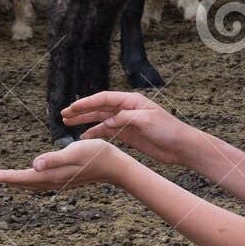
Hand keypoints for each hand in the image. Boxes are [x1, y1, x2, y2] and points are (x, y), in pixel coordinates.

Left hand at [0, 139, 127, 191]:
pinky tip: (23, 178)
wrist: (116, 167)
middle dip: (1, 180)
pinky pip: (36, 182)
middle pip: (20, 183)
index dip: (0, 177)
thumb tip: (33, 166)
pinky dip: (24, 180)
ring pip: (28, 184)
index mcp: (52, 175)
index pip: (20, 177)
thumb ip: (53, 159)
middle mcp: (52, 182)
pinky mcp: (61, 179)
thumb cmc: (97, 155)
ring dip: (11, 181)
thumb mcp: (75, 151)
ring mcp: (57, 182)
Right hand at [62, 90, 194, 165]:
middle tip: (64, 115)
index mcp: (131, 101)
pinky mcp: (128, 134)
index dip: (87, 103)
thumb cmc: (169, 130)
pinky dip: (95, 134)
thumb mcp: (147, 121)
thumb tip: (106, 122)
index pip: (104, 99)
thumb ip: (126, 119)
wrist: (181, 146)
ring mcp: (126, 122)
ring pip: (100, 119)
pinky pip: (107, 132)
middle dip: (81, 110)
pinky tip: (84, 138)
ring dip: (85, 121)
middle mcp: (126, 109)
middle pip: (99, 108)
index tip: (72, 107)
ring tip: (68, 124)